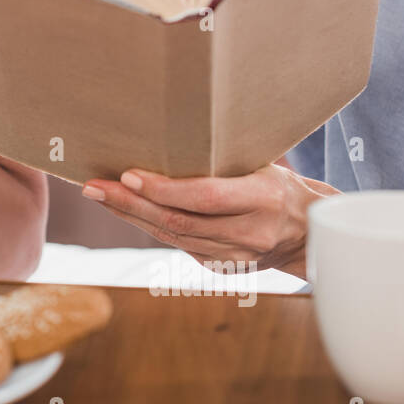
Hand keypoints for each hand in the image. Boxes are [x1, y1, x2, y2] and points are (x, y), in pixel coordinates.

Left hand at [81, 164, 339, 276]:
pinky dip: (148, 226)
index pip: (203, 197)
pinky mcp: (221, 267)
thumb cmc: (281, 185)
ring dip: (131, 215)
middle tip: (94, 187)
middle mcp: (249, 233)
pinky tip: (125, 210)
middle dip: (129, 203)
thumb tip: (167, 136)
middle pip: (178, 221)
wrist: (309, 234)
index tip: (127, 175)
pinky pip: (177, 245)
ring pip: (172, 237)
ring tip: (99, 195)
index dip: (163, 189)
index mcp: (263, 198)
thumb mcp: (263, 164)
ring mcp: (235, 256)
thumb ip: (222, 161)